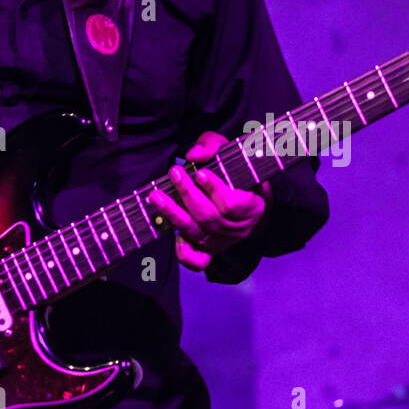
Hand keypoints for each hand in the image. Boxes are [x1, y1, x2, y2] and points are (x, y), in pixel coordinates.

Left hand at [147, 130, 272, 271]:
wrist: (252, 204)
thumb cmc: (240, 175)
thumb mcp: (234, 153)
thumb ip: (215, 147)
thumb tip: (193, 155)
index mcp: (253, 207)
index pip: (232, 204)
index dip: (215, 189)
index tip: (200, 173)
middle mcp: (238, 229)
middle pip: (208, 216)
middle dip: (187, 194)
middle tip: (174, 173)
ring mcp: (222, 242)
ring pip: (195, 232)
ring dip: (173, 214)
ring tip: (155, 196)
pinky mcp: (209, 252)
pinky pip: (197, 261)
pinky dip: (185, 253)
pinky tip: (173, 238)